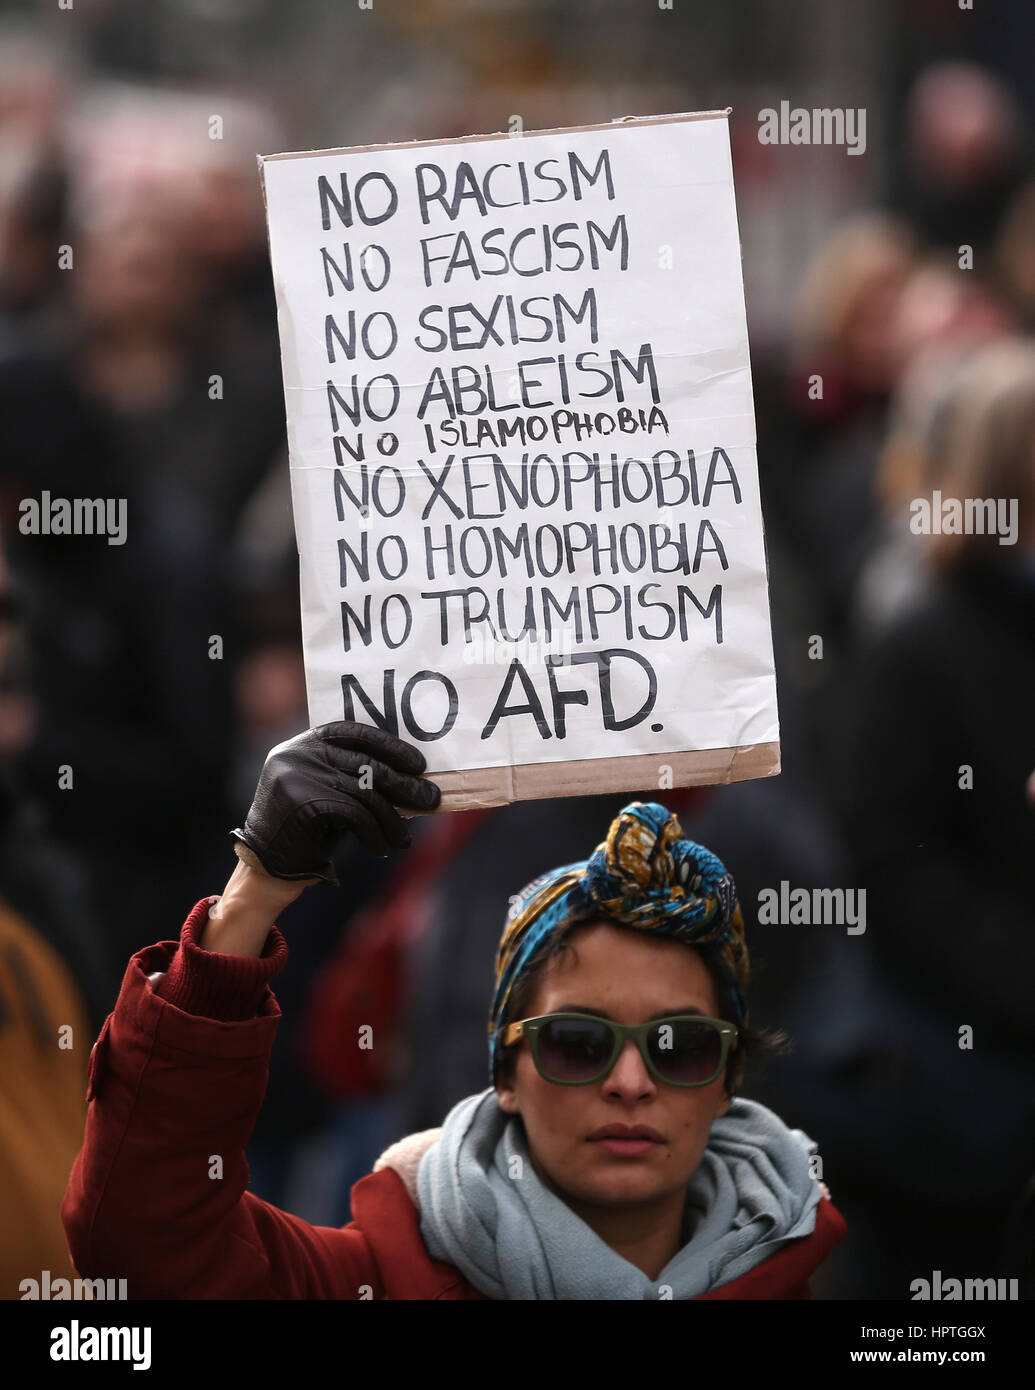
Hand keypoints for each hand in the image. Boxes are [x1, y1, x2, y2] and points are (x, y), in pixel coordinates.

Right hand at [230, 721, 440, 885]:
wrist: (266, 866)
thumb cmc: (306, 830)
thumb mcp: (326, 792)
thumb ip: (353, 775)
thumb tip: (409, 775)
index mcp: (303, 744)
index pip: (352, 731)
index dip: (389, 744)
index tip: (417, 762)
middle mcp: (298, 754)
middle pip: (365, 763)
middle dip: (403, 783)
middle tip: (430, 798)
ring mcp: (298, 776)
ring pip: (365, 792)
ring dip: (391, 818)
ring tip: (403, 838)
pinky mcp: (303, 802)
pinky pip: (355, 814)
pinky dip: (373, 834)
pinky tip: (380, 848)